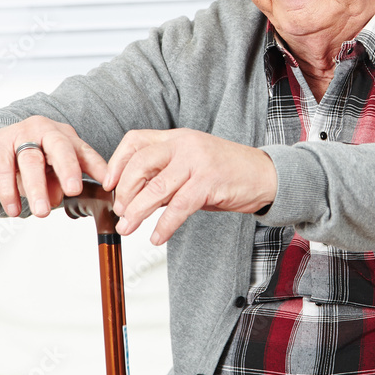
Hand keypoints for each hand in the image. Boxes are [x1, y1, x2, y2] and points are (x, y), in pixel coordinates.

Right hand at [0, 116, 107, 217]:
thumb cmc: (28, 158)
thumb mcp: (50, 171)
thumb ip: (58, 183)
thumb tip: (59, 196)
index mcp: (65, 136)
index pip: (84, 151)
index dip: (98, 167)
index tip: (109, 184)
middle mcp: (45, 130)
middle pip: (60, 147)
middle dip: (68, 169)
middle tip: (73, 190)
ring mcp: (20, 134)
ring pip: (31, 160)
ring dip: (37, 188)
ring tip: (42, 212)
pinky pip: (3, 169)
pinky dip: (8, 191)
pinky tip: (13, 209)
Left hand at [102, 128, 276, 244]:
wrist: (266, 175)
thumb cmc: (228, 173)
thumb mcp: (191, 168)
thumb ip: (165, 177)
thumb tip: (135, 198)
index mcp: (177, 137)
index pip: (136, 140)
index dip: (117, 162)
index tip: (108, 184)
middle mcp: (185, 145)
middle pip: (140, 162)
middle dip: (124, 190)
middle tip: (120, 211)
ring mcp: (198, 161)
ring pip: (156, 187)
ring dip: (138, 211)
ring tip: (128, 227)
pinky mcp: (210, 181)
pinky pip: (180, 206)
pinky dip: (165, 225)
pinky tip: (157, 237)